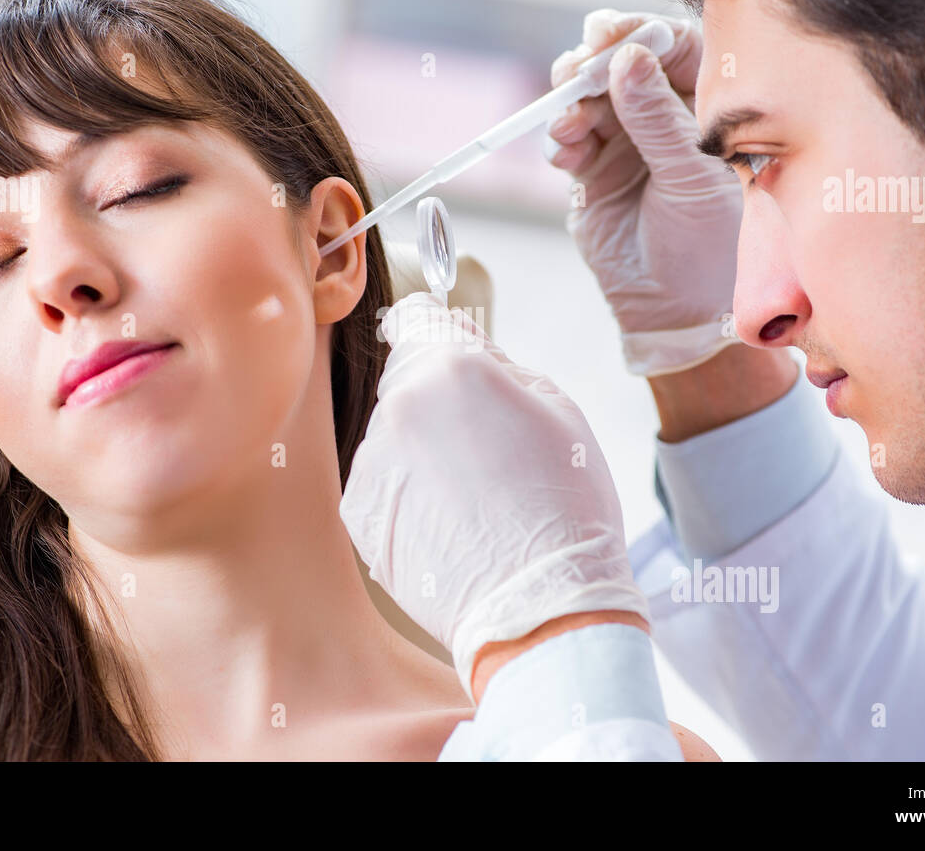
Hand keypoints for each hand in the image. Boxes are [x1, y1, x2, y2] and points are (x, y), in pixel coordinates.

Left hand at [339, 292, 651, 700]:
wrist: (539, 605)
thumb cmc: (564, 507)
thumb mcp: (558, 409)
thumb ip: (498, 362)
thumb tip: (459, 336)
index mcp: (450, 368)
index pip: (415, 318)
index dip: (437, 335)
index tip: (449, 357)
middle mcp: (398, 406)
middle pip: (407, 381)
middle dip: (440, 402)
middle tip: (488, 450)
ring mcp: (372, 461)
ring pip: (394, 435)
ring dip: (422, 451)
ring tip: (473, 499)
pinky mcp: (360, 512)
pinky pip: (383, 483)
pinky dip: (407, 495)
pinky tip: (450, 524)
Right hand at [546, 8, 742, 377]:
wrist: (679, 307)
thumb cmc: (711, 241)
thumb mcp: (692, 173)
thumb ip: (656, 116)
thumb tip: (627, 57)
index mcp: (704, 105)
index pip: (672, 47)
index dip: (641, 34)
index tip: (612, 34)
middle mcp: (663, 115)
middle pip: (621, 63)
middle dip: (593, 63)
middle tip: (577, 70)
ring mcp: (625, 141)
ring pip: (587, 97)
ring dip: (570, 102)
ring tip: (569, 124)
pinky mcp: (593, 170)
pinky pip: (567, 138)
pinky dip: (561, 140)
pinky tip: (567, 155)